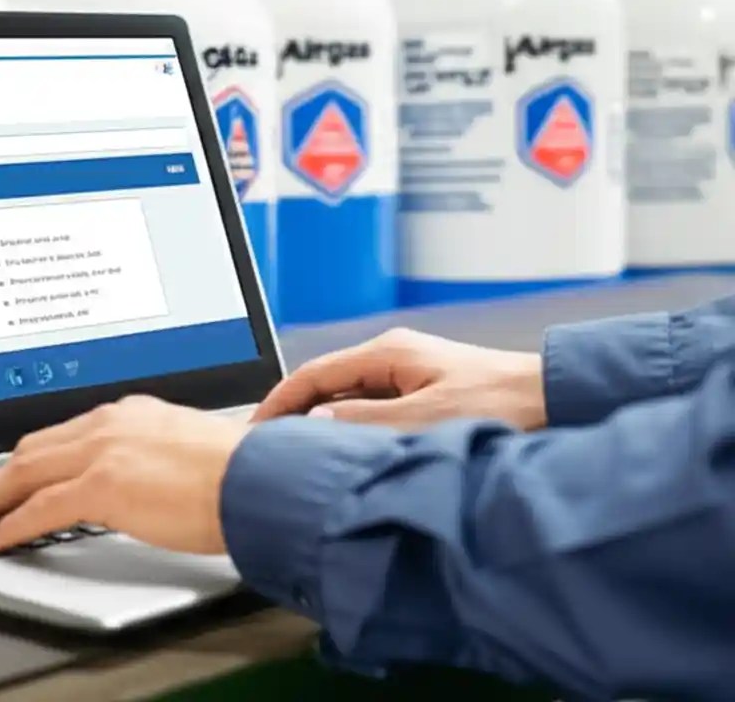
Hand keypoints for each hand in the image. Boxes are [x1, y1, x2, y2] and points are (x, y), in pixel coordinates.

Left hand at [0, 396, 247, 553]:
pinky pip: (41, 507)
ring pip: (28, 471)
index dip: (36, 456)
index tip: (21, 470)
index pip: (68, 431)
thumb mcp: (189, 450)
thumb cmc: (244, 473)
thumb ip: (155, 457)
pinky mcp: (102, 485)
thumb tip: (144, 482)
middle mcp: (113, 422)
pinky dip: (13, 523)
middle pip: (36, 446)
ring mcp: (104, 450)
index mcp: (135, 412)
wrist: (262, 480)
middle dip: (5, 473)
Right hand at [254, 328, 546, 430]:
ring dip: (326, 426)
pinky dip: (354, 430)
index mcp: (387, 354)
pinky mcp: (425, 395)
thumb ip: (364, 421)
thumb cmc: (500, 404)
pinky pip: (374, 411)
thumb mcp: (422, 418)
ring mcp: (410, 376)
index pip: (312, 375)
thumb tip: (317, 424)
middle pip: (327, 387)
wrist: (556, 400)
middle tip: (269, 447)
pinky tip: (350, 454)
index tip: (253, 427)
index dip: (278, 401)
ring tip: (302, 455)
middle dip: (295, 415)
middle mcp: (394, 359)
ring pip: (350, 401)